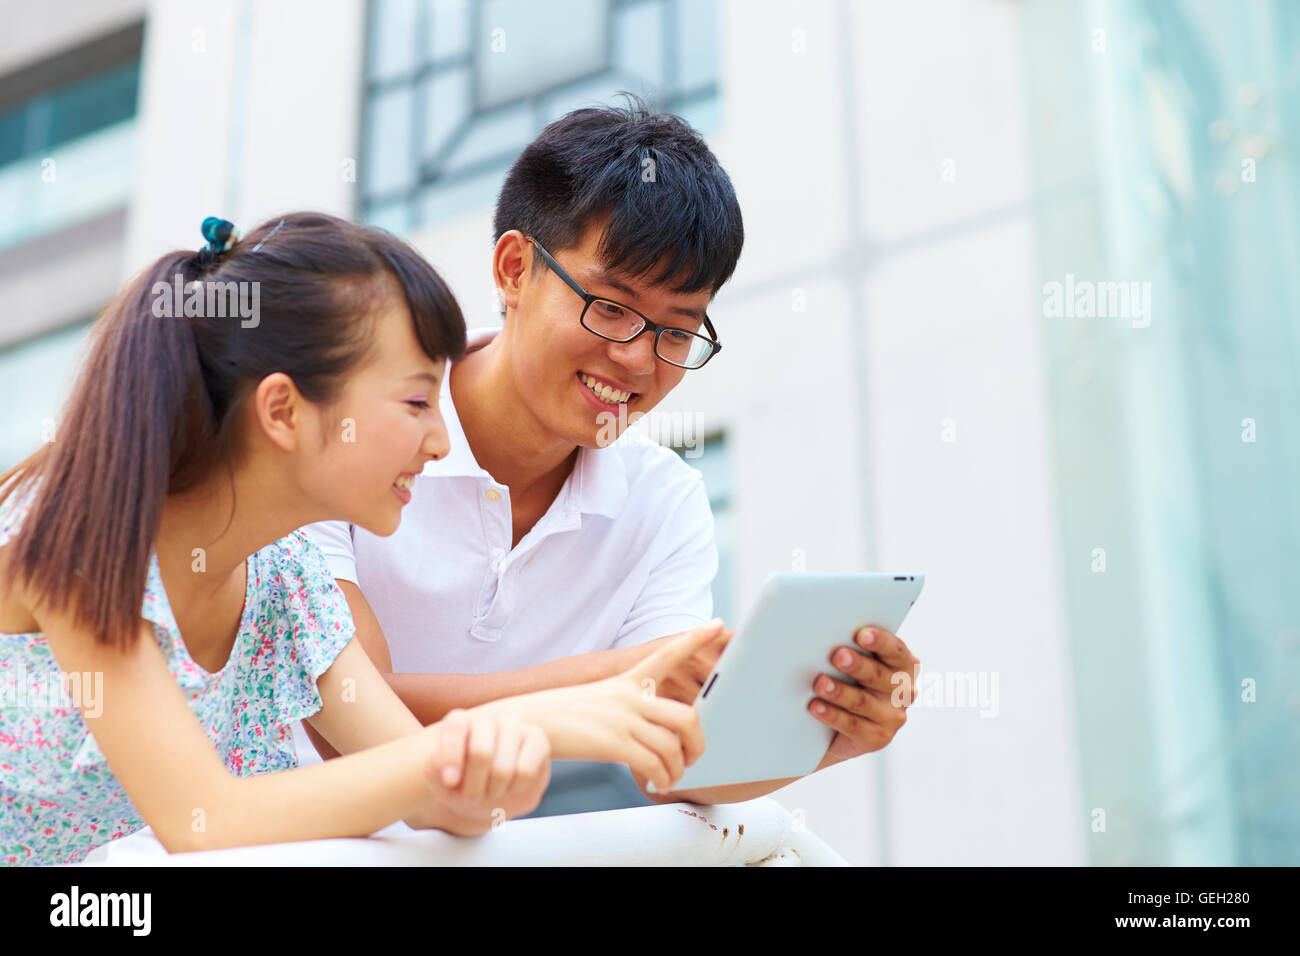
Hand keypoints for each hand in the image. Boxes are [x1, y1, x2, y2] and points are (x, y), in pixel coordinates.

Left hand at [414, 708, 550, 835]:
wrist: (494, 793)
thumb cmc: (464, 784)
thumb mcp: (442, 782)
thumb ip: (435, 772)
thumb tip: (446, 771)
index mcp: (460, 722)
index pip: (455, 727)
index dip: (452, 756)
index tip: (450, 782)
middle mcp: (487, 718)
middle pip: (481, 752)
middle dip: (474, 786)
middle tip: (471, 797)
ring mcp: (514, 726)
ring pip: (503, 768)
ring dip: (494, 791)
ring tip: (491, 791)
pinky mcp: (537, 739)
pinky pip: (525, 771)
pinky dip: (515, 788)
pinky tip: (511, 786)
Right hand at [483, 620, 723, 791]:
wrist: (528, 721)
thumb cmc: (565, 714)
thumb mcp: (601, 698)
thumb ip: (631, 706)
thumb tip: (660, 730)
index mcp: (628, 680)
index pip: (667, 653)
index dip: (695, 638)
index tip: (718, 624)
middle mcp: (630, 696)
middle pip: (687, 717)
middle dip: (698, 743)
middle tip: (692, 758)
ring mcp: (622, 718)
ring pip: (672, 746)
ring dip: (677, 769)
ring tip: (669, 777)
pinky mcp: (612, 742)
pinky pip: (653, 764)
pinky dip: (661, 779)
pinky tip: (656, 784)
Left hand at [809, 626, 919, 765]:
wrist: (838, 727)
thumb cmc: (846, 681)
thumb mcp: (854, 664)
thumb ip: (852, 649)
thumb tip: (827, 635)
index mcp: (902, 665)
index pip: (896, 650)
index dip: (880, 641)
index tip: (861, 635)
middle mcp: (903, 691)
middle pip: (878, 675)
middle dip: (857, 665)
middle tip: (837, 656)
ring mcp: (892, 717)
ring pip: (863, 701)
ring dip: (840, 691)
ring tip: (820, 683)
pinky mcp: (877, 738)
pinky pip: (852, 725)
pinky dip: (832, 715)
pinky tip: (816, 707)